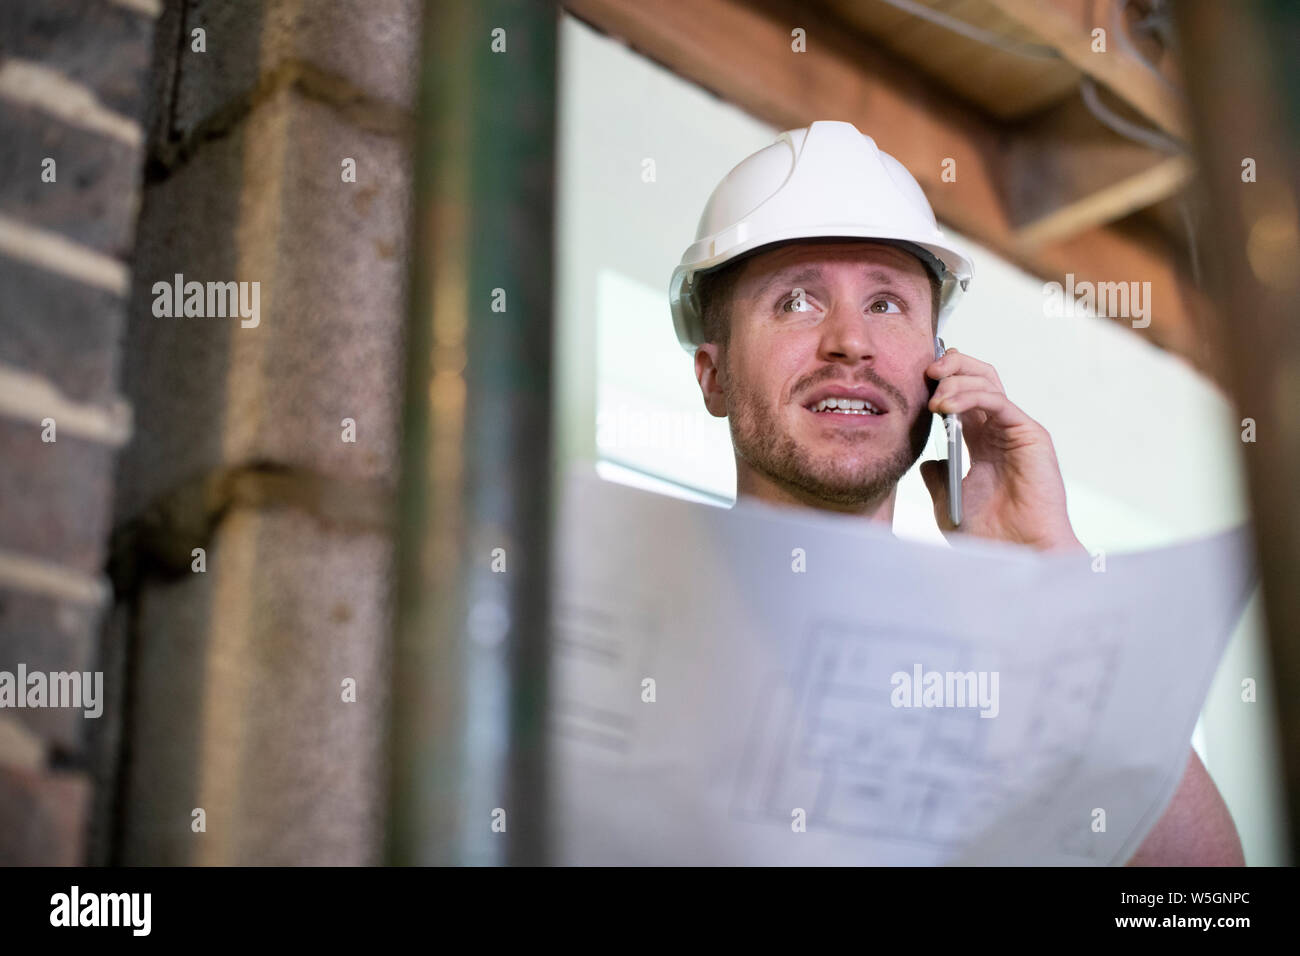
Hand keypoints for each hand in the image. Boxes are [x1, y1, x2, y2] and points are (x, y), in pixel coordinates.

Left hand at [920, 347, 1083, 552]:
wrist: (1016, 553)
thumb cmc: (988, 534)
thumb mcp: (947, 501)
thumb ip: (936, 476)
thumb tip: (926, 461)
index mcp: (981, 442)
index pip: (962, 395)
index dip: (940, 383)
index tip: (912, 382)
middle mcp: (999, 430)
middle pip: (977, 377)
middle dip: (950, 367)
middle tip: (925, 372)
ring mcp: (1016, 430)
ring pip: (987, 382)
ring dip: (956, 380)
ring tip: (932, 395)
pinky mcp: (1030, 434)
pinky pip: (997, 401)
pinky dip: (969, 396)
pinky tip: (944, 406)